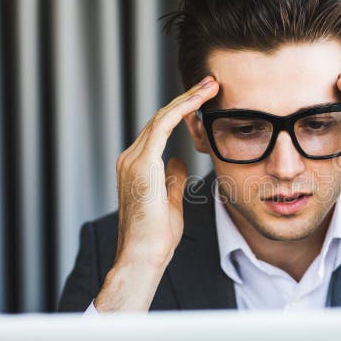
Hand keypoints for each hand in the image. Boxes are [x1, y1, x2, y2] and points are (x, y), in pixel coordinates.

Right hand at [95, 76, 219, 310]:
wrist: (142, 257)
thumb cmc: (156, 238)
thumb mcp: (170, 203)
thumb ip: (172, 180)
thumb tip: (178, 162)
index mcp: (136, 167)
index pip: (159, 130)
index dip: (181, 111)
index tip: (203, 99)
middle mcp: (130, 159)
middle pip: (160, 118)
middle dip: (187, 98)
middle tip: (210, 82)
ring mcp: (133, 160)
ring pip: (162, 117)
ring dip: (187, 99)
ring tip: (210, 85)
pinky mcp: (142, 164)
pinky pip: (163, 126)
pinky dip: (181, 109)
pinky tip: (199, 101)